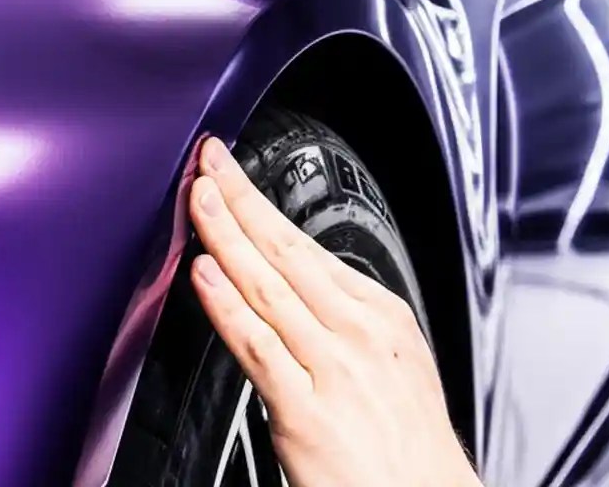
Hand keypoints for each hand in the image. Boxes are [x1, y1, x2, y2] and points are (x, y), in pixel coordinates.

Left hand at [187, 137, 480, 486]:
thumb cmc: (412, 448)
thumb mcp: (395, 364)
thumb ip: (347, 325)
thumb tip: (303, 292)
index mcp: (379, 315)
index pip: (307, 245)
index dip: (261, 206)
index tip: (233, 176)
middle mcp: (357, 332)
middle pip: (284, 250)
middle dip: (240, 198)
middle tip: (208, 160)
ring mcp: (331, 366)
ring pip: (266, 285)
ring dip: (225, 234)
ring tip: (196, 198)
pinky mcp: (306, 409)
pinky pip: (257, 344)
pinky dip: (226, 304)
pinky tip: (203, 274)